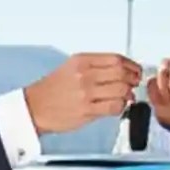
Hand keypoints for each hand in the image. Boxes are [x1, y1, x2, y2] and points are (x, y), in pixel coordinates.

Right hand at [23, 53, 141, 133]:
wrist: (34, 107)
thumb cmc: (52, 90)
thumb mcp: (71, 67)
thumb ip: (95, 66)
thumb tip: (120, 69)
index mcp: (81, 61)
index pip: (115, 58)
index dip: (131, 65)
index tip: (135, 70)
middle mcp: (84, 74)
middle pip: (121, 73)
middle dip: (133, 78)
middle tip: (134, 82)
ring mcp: (86, 93)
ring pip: (121, 90)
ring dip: (128, 94)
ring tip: (126, 96)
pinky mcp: (87, 110)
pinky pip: (114, 107)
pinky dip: (121, 106)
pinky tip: (117, 106)